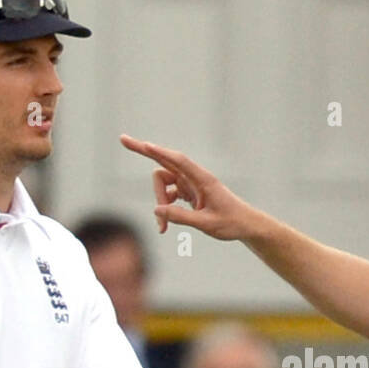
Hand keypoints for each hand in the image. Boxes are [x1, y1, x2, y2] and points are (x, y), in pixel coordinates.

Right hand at [119, 133, 264, 239]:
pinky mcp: (189, 192)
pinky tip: (165, 226)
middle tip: (123, 140)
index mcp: (203, 180)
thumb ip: (181, 217)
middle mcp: (195, 178)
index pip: (178, 161)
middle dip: (146, 161)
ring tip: (163, 227)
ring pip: (164, 183)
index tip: (145, 145)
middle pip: (164, 164)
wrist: (245, 225)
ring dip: (159, 202)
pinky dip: (165, 208)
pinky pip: (169, 195)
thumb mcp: (206, 224)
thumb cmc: (231, 223)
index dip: (160, 153)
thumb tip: (157, 210)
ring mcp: (191, 184)